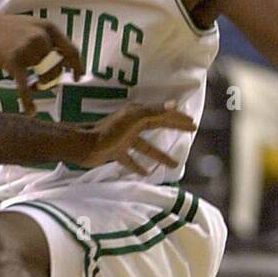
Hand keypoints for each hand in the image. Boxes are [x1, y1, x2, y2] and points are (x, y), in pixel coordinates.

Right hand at [0, 14, 83, 114]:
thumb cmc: (8, 30)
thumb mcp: (33, 27)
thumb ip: (49, 41)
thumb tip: (65, 63)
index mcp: (49, 28)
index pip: (71, 50)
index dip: (77, 66)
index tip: (78, 78)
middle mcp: (41, 37)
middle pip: (57, 68)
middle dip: (52, 79)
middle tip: (42, 83)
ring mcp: (27, 48)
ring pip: (44, 76)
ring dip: (41, 85)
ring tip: (32, 86)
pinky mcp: (13, 61)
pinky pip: (25, 86)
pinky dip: (28, 101)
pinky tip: (30, 111)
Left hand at [63, 102, 196, 175]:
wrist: (84, 146)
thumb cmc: (108, 132)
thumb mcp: (133, 119)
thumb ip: (153, 111)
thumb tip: (174, 104)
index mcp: (137, 114)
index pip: (163, 115)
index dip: (178, 119)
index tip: (193, 124)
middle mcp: (132, 124)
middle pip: (158, 126)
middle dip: (174, 129)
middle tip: (191, 133)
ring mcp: (124, 138)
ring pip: (147, 147)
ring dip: (160, 155)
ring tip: (174, 164)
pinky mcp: (116, 151)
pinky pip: (131, 159)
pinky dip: (139, 165)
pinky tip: (146, 173)